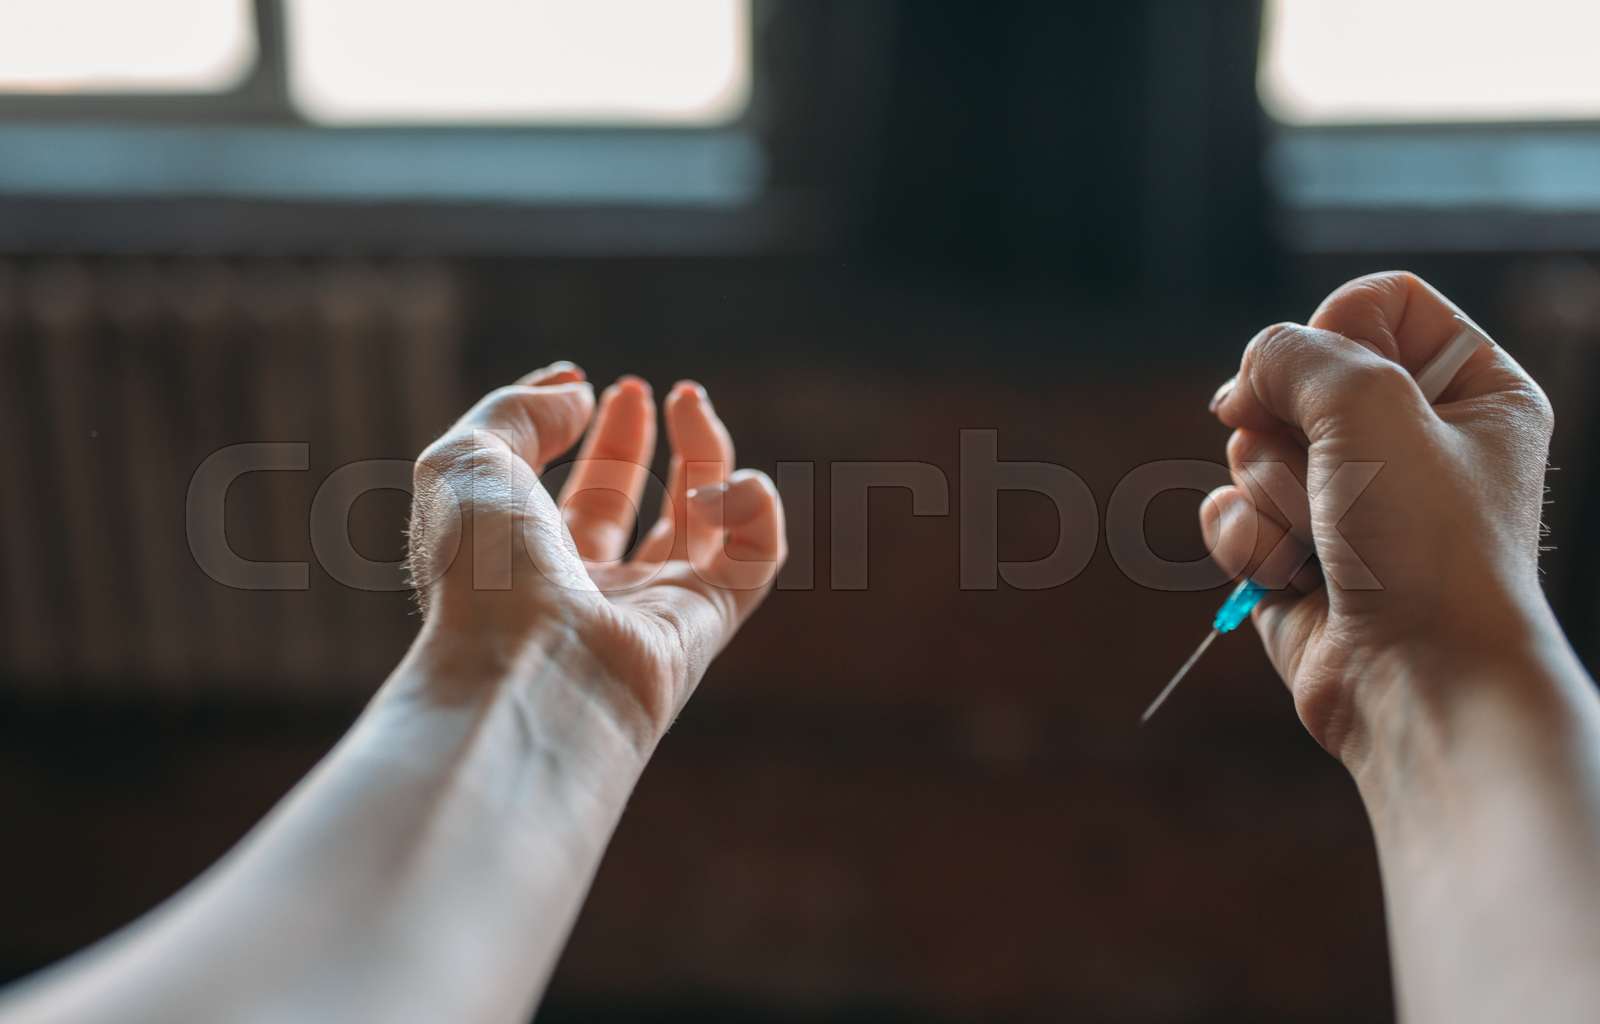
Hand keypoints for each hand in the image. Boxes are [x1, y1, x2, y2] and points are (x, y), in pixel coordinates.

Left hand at [406, 362, 785, 743]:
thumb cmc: (481, 572)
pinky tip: (714, 488)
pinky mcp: (708, 621)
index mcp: (533, 565)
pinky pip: (756, 557)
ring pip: (707, 526)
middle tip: (667, 392)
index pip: (583, 496)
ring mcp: (654, 608)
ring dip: (708, 454)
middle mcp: (593, 591)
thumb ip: (517, 410)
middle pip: (643, 512)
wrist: (525, 669)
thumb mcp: (467, 460)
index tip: (607, 387)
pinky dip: (754, 507)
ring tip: (688, 403)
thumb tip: (579, 390)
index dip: (604, 438)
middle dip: (654, 444)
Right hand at [1203, 272, 1556, 761]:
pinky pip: (1232, 514)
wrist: (1422, 684)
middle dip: (1286, 428)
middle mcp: (1411, 442)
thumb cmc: (1427, 542)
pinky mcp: (1297, 557)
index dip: (1337, 327)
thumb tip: (1246, 380)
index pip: (1381, 304)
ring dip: (1269, 495)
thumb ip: (1296, 354)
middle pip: (1297, 379)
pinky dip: (1245, 542)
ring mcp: (1349, 503)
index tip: (1332, 377)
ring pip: (1253, 449)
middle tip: (1319, 473)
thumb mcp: (1370, 407)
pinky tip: (1285, 574)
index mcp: (1471, 390)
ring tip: (1317, 540)